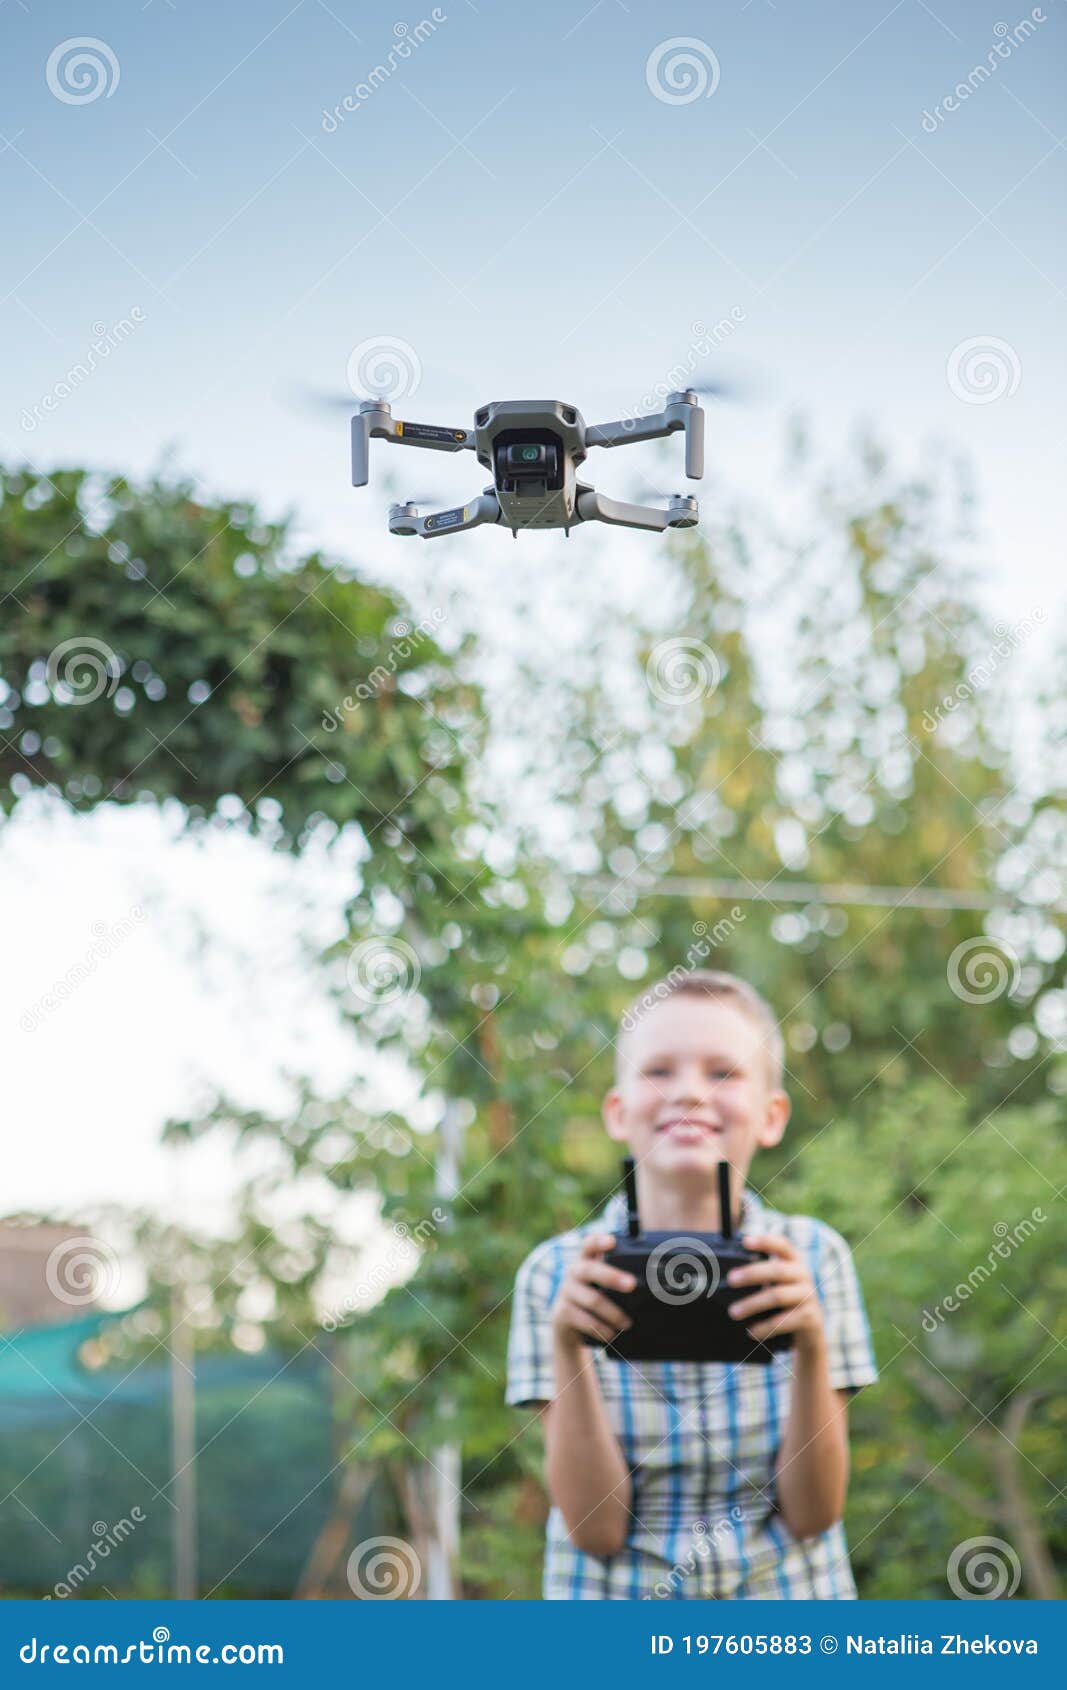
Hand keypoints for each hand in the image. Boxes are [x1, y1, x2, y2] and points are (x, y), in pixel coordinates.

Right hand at [551, 1233, 636, 1349]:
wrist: (566, 1324)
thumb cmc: (595, 1298)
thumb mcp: (601, 1284)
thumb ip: (618, 1277)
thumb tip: (659, 1279)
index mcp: (585, 1260)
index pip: (588, 1244)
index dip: (599, 1241)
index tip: (612, 1241)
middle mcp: (573, 1272)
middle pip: (590, 1270)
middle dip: (612, 1276)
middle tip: (632, 1284)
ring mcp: (566, 1292)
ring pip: (592, 1299)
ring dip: (613, 1313)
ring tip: (628, 1323)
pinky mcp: (562, 1312)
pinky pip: (584, 1320)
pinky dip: (601, 1328)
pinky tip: (612, 1334)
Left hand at [726, 1233, 825, 1353]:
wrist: (811, 1331)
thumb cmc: (786, 1301)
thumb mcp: (778, 1284)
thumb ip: (762, 1276)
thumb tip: (728, 1277)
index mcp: (794, 1261)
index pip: (782, 1245)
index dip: (765, 1242)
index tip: (745, 1241)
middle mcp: (804, 1274)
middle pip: (777, 1270)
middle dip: (751, 1274)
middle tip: (730, 1280)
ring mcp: (809, 1295)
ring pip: (777, 1296)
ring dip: (752, 1304)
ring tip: (733, 1312)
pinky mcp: (811, 1317)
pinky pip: (784, 1321)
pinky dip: (765, 1327)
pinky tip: (751, 1331)